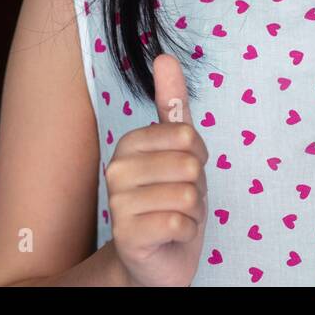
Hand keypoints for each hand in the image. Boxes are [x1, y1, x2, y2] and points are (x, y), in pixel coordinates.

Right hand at [105, 53, 208, 285]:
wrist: (155, 258)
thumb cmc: (169, 201)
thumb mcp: (178, 150)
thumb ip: (171, 104)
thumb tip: (164, 56)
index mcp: (129, 144)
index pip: (188, 135)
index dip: (198, 157)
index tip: (181, 172)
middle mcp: (116, 169)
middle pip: (190, 165)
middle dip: (196, 188)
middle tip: (178, 199)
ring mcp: (118, 203)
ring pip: (187, 195)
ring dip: (192, 213)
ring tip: (173, 218)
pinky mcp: (127, 234)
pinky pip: (180, 223)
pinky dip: (186, 234)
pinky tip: (170, 236)